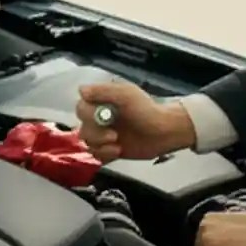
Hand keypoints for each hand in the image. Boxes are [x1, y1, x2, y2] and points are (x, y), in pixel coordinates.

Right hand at [74, 82, 195, 162]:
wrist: (164, 133)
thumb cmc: (147, 110)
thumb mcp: (127, 95)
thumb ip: (103, 91)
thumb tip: (81, 91)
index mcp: (102, 101)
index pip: (81, 107)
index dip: (88, 115)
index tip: (102, 118)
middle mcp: (100, 117)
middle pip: (82, 126)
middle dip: (96, 133)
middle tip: (113, 135)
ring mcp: (104, 134)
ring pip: (88, 142)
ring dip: (101, 145)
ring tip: (117, 144)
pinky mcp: (108, 149)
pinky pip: (95, 154)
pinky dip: (104, 154)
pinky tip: (118, 151)